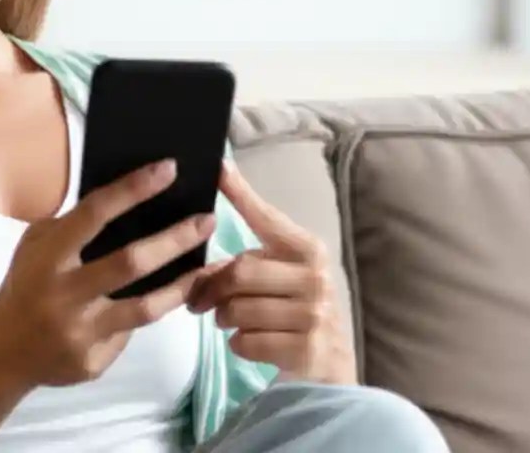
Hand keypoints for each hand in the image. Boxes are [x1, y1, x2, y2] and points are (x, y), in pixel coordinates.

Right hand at [0, 159, 221, 388]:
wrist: (3, 352)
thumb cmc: (26, 285)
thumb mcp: (35, 247)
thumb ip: (70, 227)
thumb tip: (123, 199)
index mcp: (48, 257)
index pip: (94, 214)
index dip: (133, 189)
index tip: (168, 169)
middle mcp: (64, 294)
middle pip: (130, 263)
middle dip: (174, 239)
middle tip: (206, 220)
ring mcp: (79, 331)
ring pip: (145, 308)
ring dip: (181, 284)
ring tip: (206, 266)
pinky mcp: (92, 361)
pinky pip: (130, 333)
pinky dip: (148, 315)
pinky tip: (166, 301)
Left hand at [186, 160, 356, 384]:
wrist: (331, 362)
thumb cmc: (295, 310)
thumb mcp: (280, 275)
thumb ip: (247, 258)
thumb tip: (198, 233)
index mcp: (307, 249)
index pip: (267, 218)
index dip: (241, 194)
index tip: (219, 168)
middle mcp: (314, 276)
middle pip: (240, 272)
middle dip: (211, 288)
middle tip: (198, 300)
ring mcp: (313, 314)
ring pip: (238, 309)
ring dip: (222, 318)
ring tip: (227, 319)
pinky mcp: (306, 348)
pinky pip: (246, 341)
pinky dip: (237, 344)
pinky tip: (248, 341)